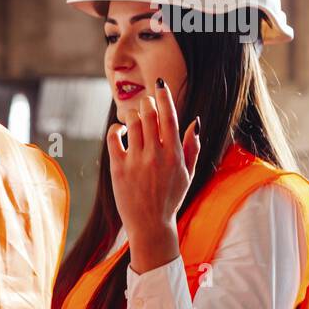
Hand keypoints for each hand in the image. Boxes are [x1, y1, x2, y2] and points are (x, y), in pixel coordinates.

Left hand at [106, 80, 200, 273]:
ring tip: (134, 116)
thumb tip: (194, 122)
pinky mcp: (118, 168)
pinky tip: (120, 130)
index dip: (164, 97)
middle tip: (146, 103)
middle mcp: (156, 155)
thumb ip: (193, 147)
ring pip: (132, 123)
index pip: (170, 117)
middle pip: (149, 116)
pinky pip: (114, 138)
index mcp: (175, 155)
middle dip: (147, 104)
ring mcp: (136, 161)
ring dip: (132, 114)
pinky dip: (116, 129)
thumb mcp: (188, 174)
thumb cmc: (170, 198)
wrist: (150, 224)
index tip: (160, 84)